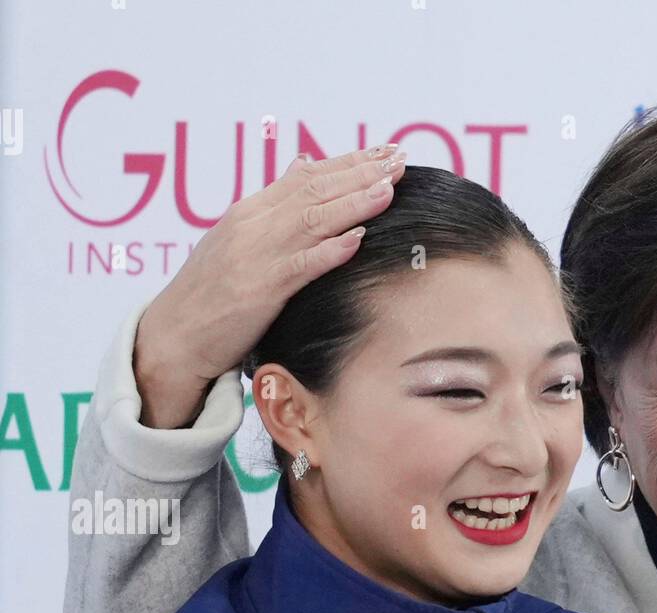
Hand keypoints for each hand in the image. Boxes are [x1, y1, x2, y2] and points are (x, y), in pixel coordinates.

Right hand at [134, 145, 406, 426]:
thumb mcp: (239, 242)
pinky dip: (328, 251)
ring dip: (354, 203)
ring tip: (389, 189)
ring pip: (312, 220)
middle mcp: (253, 224)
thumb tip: (304, 166)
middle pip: (315, 190)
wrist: (174, 335)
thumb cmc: (211, 296)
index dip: (350, 162)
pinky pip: (299, 266)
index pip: (307, 176)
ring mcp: (256, 255)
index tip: (387, 152)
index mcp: (250, 212)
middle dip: (361, 173)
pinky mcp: (258, 290)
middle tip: (401, 159)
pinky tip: (356, 241)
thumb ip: (275, 207)